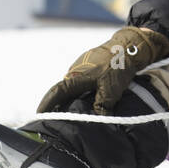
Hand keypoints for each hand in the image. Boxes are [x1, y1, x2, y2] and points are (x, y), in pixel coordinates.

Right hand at [37, 26, 168, 115]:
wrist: (129, 46)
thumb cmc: (118, 67)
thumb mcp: (111, 90)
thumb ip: (101, 106)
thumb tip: (97, 121)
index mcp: (76, 76)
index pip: (56, 92)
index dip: (46, 105)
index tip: (38, 115)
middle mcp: (75, 70)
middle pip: (62, 90)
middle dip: (57, 104)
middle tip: (55, 119)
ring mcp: (82, 66)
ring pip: (73, 85)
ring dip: (71, 98)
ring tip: (71, 113)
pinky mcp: (90, 64)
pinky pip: (81, 80)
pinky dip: (81, 90)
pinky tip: (87, 99)